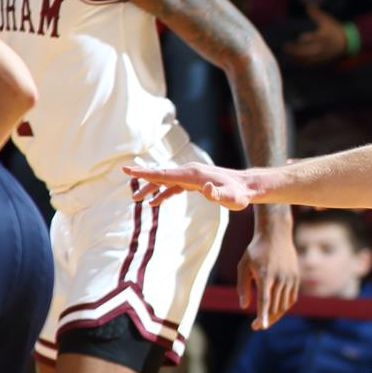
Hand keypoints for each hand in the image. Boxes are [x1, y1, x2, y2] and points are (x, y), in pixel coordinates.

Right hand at [125, 162, 257, 209]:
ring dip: (151, 187)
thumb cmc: (239, 194)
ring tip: (135, 198)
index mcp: (192, 174)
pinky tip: (155, 202)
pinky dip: (163, 192)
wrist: (247, 187)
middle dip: (143, 176)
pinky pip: (174, 186)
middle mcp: (189, 172)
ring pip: (166, 180)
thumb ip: (218, 195)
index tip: (129, 170)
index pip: (164, 174)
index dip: (146, 173)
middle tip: (124, 173)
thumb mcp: (231, 198)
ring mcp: (191, 176)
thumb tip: (206, 190)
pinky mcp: (194, 182)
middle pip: (161, 174)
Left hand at [238, 223, 299, 329]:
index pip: (264, 300)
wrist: (276, 235)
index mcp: (265, 275)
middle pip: (274, 306)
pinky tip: (276, 310)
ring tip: (265, 320)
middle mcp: (280, 278)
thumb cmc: (256, 251)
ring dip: (275, 315)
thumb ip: (242, 286)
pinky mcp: (296, 278)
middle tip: (256, 327)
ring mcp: (290, 278)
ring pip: (284, 305)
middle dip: (265, 319)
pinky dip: (284, 307)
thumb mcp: (243, 265)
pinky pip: (291, 299)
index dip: (262, 315)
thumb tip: (244, 306)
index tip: (260, 327)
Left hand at [285, 4, 348, 66]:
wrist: (347, 43)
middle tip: (285, 48)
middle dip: (295, 51)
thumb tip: (308, 5)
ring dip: (298, 58)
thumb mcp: (327, 20)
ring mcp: (322, 56)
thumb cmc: (335, 30)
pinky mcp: (323, 61)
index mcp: (322, 38)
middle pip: (306, 52)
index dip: (298, 43)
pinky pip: (312, 64)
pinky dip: (303, 63)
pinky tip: (297, 61)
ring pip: (308, 59)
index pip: (309, 41)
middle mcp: (321, 48)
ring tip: (289, 55)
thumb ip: (316, 14)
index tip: (288, 43)